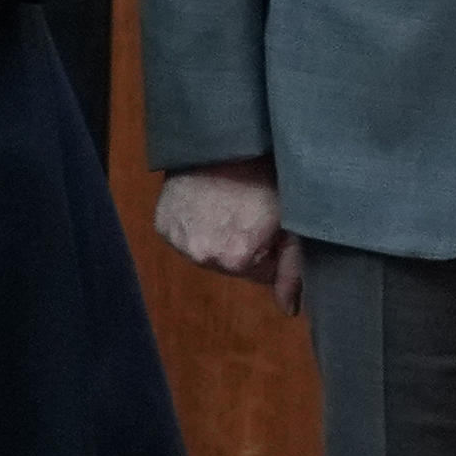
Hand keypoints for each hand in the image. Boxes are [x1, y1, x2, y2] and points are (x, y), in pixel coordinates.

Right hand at [155, 157, 307, 313]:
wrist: (224, 144)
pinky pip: (184, 235)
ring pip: (207, 251)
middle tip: (252, 212)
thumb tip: (289, 311)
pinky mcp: (162, 224)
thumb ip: (293, 270)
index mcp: (237, 260)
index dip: (271, 250)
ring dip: (219, 236)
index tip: (273, 225)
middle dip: (245, 246)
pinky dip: (196, 225)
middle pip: (232, 265)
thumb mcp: (292, 224)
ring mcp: (178, 241)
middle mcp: (203, 257)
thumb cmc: (266, 181)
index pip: (260, 274)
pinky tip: (208, 203)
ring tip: (230, 205)